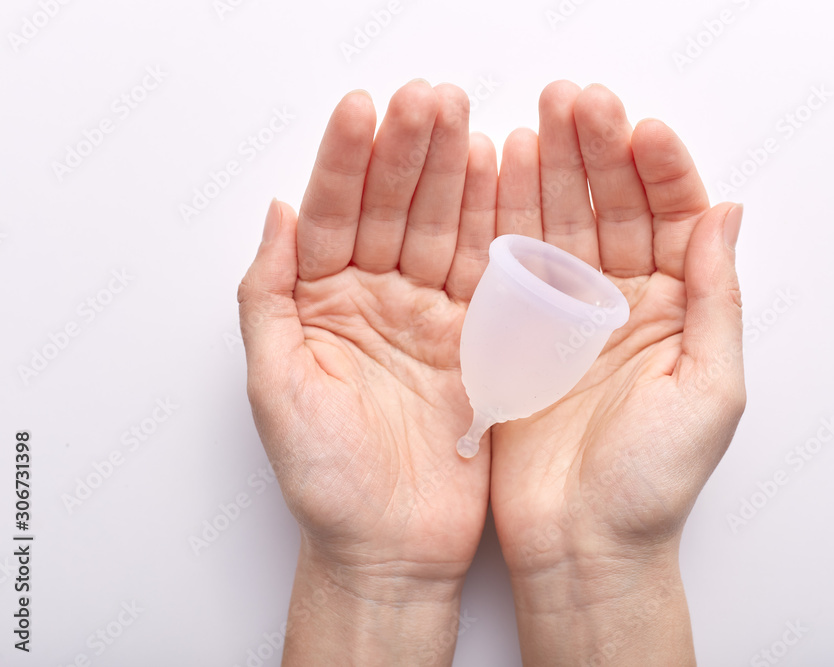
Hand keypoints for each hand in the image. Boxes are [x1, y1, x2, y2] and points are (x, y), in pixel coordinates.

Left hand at [238, 80, 496, 665]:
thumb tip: (276, 212)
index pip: (330, 215)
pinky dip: (491, 225)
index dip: (346, 162)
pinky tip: (496, 178)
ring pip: (439, 229)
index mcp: (318, 304)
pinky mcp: (474, 340)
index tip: (364, 110)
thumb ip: (268, 298)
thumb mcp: (276, 387)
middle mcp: (373, 300)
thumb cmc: (325, 480)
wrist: (390, 547)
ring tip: (463, 120)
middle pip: (389, 209)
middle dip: (407, 152)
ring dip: (451, 174)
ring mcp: (426, 315)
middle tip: (429, 99)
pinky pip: (483, 273)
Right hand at [489, 81, 745, 664]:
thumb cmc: (652, 484)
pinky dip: (501, 220)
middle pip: (612, 208)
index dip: (660, 171)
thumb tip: (728, 212)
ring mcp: (566, 316)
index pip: (674, 220)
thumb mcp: (709, 391)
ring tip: (534, 121)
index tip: (642, 130)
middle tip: (577, 102)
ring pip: (558, 225)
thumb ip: (717, 300)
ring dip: (548, 172)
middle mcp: (622, 304)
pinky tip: (496, 177)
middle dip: (597, 152)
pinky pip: (511, 265)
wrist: (581, 546)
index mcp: (677, 312)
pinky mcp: (516, 334)